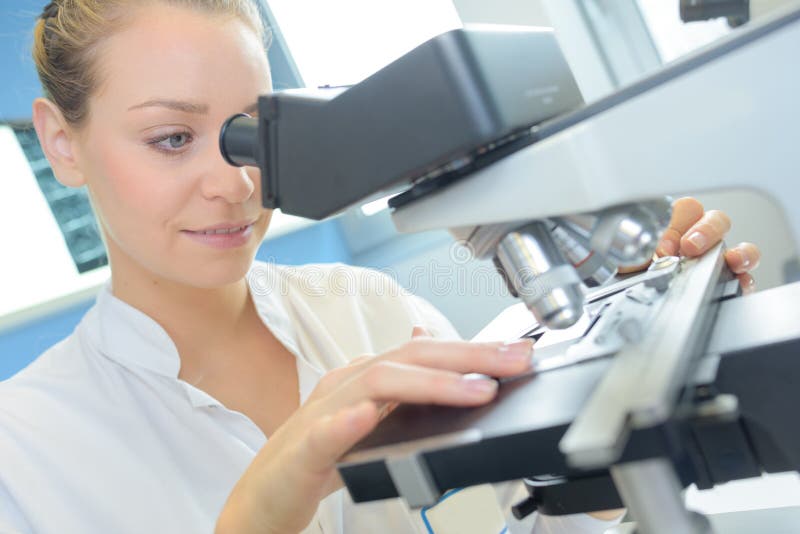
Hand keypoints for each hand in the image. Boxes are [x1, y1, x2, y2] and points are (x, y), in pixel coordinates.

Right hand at [216, 333, 532, 533]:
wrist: (262, 498)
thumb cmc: (315, 458)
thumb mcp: (365, 415)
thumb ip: (397, 382)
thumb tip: (426, 340)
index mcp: (364, 378)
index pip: (425, 354)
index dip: (473, 351)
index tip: (520, 355)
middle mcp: (345, 387)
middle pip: (409, 359)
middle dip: (467, 357)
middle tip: (514, 362)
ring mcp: (321, 416)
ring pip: (375, 386)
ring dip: (428, 385)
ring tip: (472, 390)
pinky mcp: (300, 454)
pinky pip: (321, 436)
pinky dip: (345, 424)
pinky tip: (365, 418)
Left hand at [620, 197, 759, 293]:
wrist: (625, 301)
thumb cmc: (625, 271)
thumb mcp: (622, 256)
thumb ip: (630, 250)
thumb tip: (638, 251)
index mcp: (670, 225)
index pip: (685, 210)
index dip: (677, 224)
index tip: (663, 246)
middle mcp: (695, 238)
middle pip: (715, 220)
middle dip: (705, 231)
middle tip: (690, 248)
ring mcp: (712, 260)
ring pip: (737, 246)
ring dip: (739, 251)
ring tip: (730, 261)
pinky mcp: (723, 283)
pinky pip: (743, 278)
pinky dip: (745, 279)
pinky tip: (738, 282)